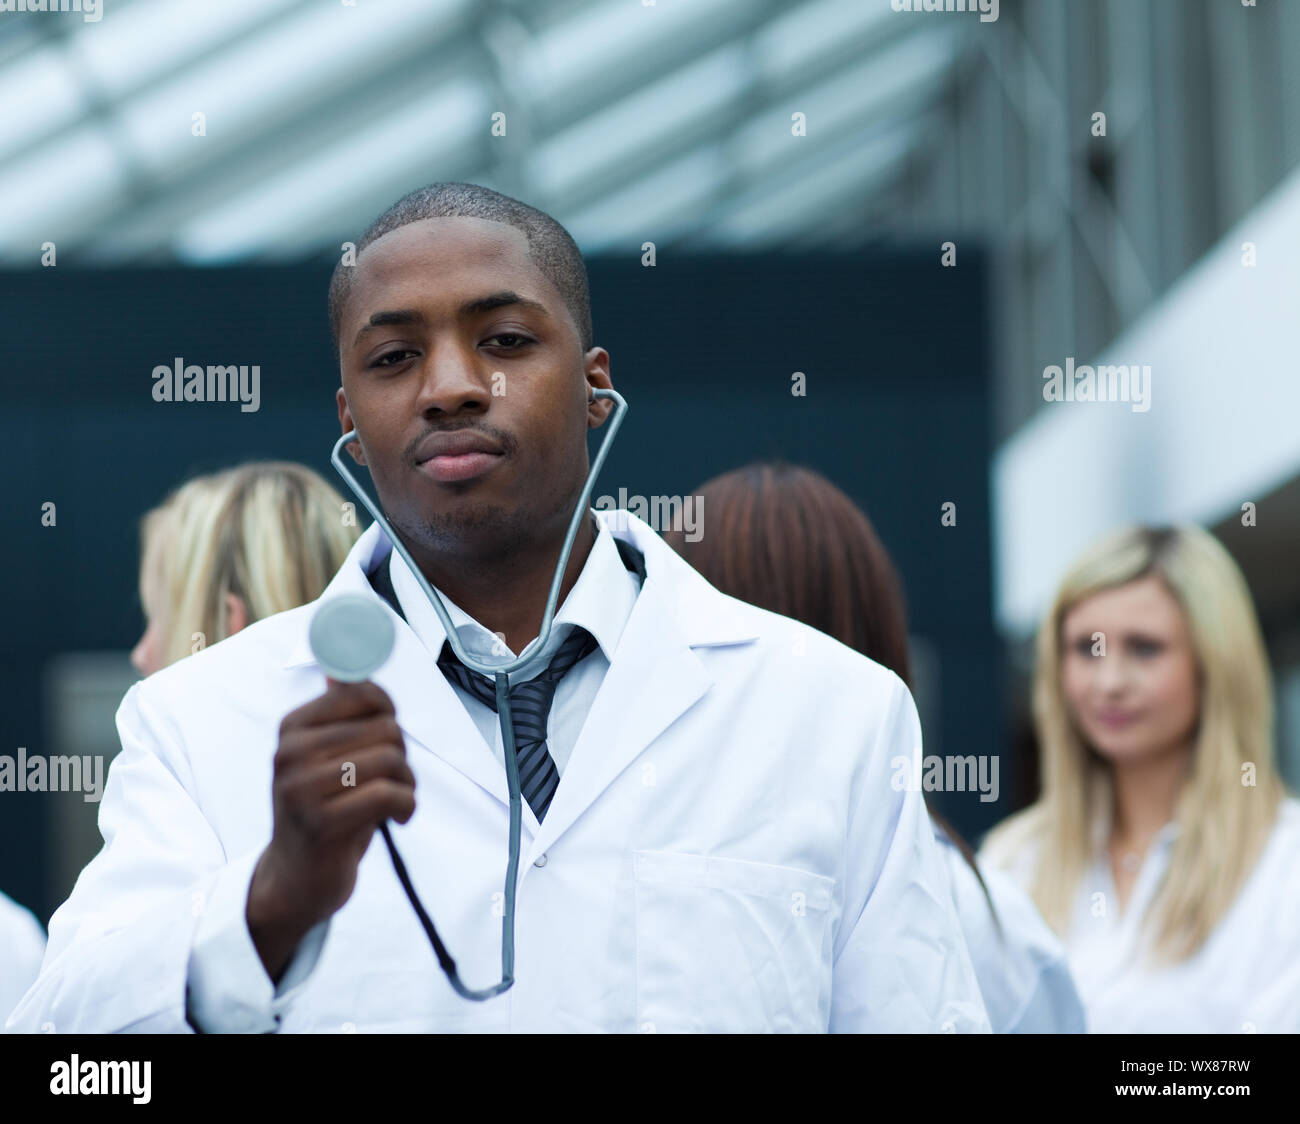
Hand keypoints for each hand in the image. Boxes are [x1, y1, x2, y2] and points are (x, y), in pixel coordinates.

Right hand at [246, 679, 414, 981]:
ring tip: (398, 800)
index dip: (389, 711)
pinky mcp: (321, 822)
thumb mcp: (325, 758)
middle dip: (402, 754)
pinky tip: (398, 817)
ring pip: (390, 759)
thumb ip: (339, 716)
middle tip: (396, 779)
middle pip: (384, 727)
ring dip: (408, 783)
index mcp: (293, 728)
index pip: (361, 692)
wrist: (296, 878)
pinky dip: (406, 806)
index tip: (389, 737)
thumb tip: (342, 669)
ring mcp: (302, 788)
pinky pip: (388, 794)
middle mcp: (291, 752)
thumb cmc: (323, 811)